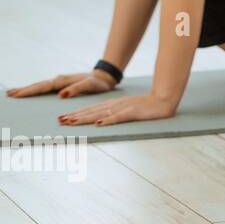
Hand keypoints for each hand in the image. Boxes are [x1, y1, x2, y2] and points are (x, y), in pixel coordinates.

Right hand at [7, 70, 116, 99]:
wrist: (104, 78)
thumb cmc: (98, 83)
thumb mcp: (89, 86)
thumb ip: (76, 89)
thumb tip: (61, 95)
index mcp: (63, 81)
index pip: (42, 87)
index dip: (29, 91)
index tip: (17, 94)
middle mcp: (59, 80)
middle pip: (38, 85)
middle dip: (24, 90)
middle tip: (8, 94)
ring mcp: (60, 81)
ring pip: (40, 86)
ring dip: (28, 89)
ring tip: (14, 93)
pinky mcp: (62, 84)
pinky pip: (45, 87)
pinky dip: (36, 89)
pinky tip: (31, 92)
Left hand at [57, 92, 178, 126]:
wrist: (164, 99)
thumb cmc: (146, 106)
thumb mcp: (127, 108)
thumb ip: (114, 113)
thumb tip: (98, 121)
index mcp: (113, 104)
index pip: (91, 109)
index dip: (76, 114)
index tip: (63, 119)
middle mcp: (115, 105)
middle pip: (92, 111)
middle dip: (75, 116)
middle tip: (60, 121)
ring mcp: (123, 108)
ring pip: (100, 114)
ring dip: (85, 118)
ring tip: (72, 122)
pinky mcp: (133, 112)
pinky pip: (118, 117)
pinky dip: (108, 120)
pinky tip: (98, 124)